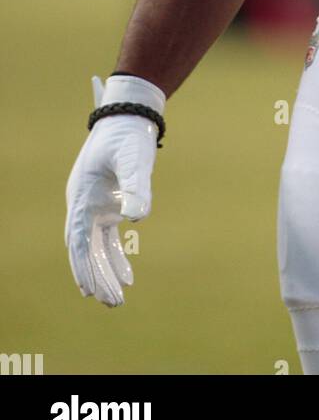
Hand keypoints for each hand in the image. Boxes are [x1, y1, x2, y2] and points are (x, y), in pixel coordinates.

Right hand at [65, 75, 163, 306]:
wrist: (130, 116)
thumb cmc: (128, 135)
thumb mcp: (134, 157)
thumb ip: (137, 185)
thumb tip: (138, 217)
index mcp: (82, 195)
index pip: (78, 239)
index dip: (83, 265)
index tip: (89, 289)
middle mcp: (84, 204)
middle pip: (86, 250)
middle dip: (96, 278)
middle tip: (111, 303)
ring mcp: (96, 206)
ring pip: (97, 249)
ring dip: (106, 273)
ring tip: (117, 300)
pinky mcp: (110, 205)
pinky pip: (110, 239)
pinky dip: (117, 258)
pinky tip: (128, 277)